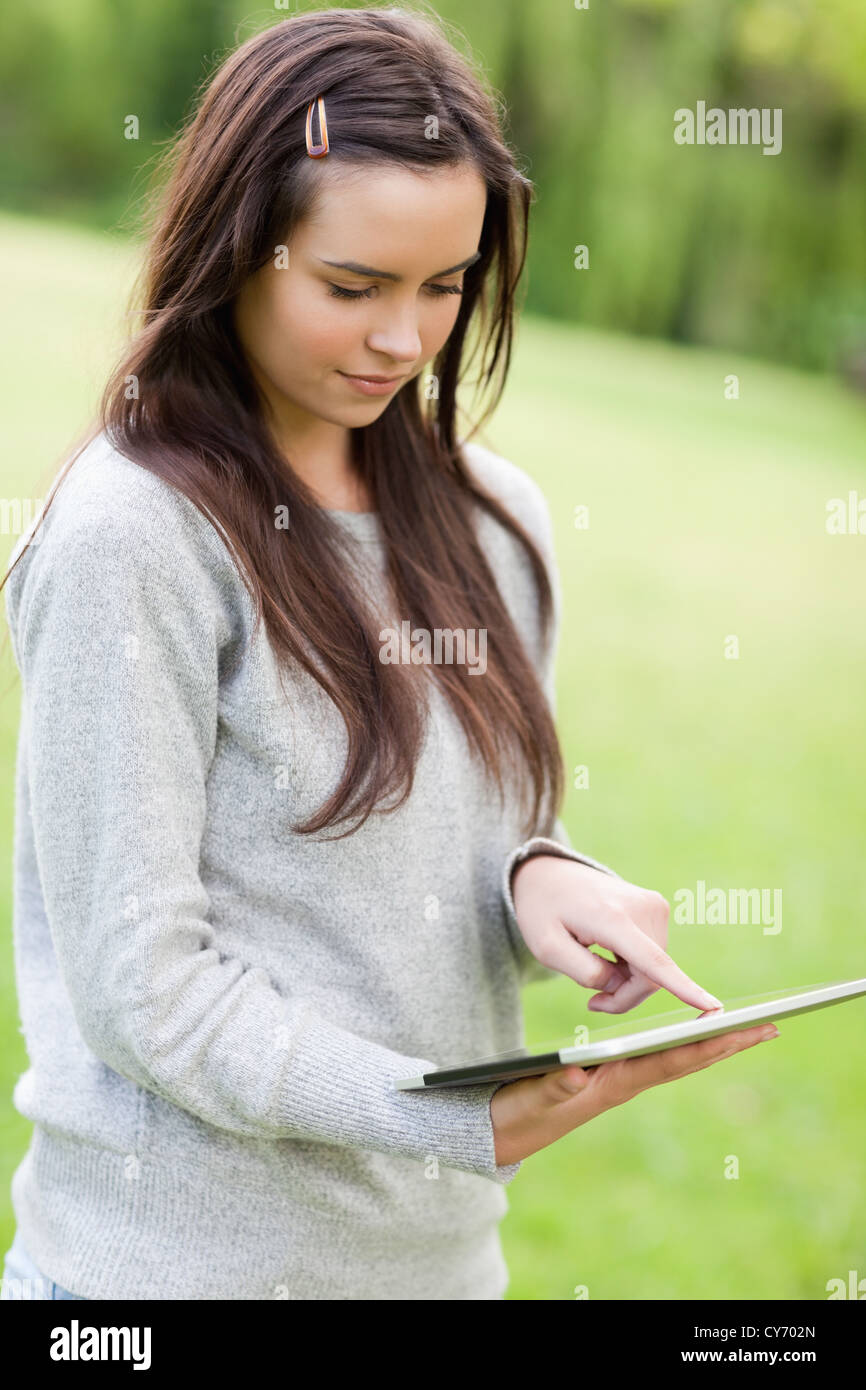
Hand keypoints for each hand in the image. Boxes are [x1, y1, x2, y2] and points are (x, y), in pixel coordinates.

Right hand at [491, 1022, 779, 1165]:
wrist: (502, 1130)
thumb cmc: (518, 1111)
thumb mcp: (532, 1097)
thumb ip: (556, 1085)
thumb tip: (580, 1072)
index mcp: (615, 1084)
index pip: (671, 1061)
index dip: (707, 1043)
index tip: (742, 1028)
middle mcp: (626, 1082)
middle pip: (687, 1060)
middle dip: (728, 1043)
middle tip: (771, 1027)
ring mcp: (620, 1081)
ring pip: (677, 1060)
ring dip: (712, 1044)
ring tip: (745, 1029)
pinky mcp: (609, 1078)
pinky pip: (657, 1058)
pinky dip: (682, 1045)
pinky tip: (692, 1038)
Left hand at [511, 854, 721, 1012]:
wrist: (549, 874)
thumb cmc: (543, 910)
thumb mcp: (547, 948)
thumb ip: (584, 973)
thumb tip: (621, 984)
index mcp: (611, 918)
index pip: (652, 961)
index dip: (683, 989)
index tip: (712, 1006)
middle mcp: (641, 908)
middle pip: (650, 978)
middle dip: (624, 995)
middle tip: (593, 1000)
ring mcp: (653, 906)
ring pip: (655, 970)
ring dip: (627, 980)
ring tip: (595, 963)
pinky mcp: (657, 908)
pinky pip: (654, 955)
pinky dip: (633, 965)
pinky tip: (608, 951)